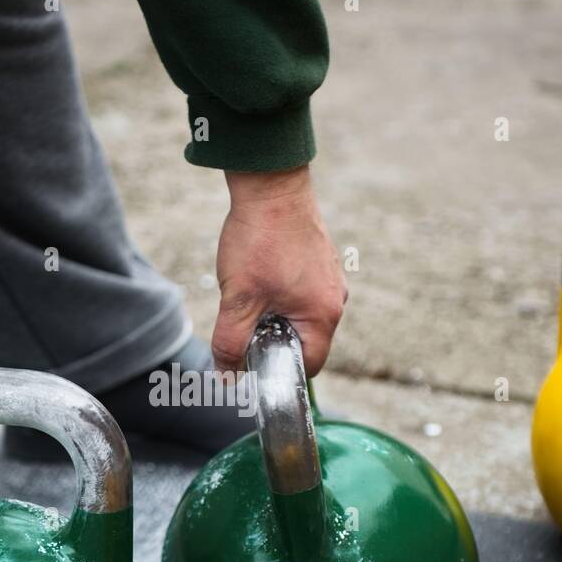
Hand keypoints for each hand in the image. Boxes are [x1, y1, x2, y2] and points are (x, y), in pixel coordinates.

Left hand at [213, 166, 345, 375]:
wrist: (270, 184)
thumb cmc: (259, 241)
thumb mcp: (238, 299)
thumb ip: (231, 343)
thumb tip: (226, 377)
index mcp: (323, 315)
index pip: (309, 366)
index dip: (279, 371)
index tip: (253, 361)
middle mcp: (335, 299)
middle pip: (305, 341)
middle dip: (273, 340)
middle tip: (244, 324)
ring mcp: (330, 278)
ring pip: (301, 316)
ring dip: (275, 315)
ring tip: (250, 295)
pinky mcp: (321, 261)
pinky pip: (303, 292)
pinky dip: (281, 294)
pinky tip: (260, 276)